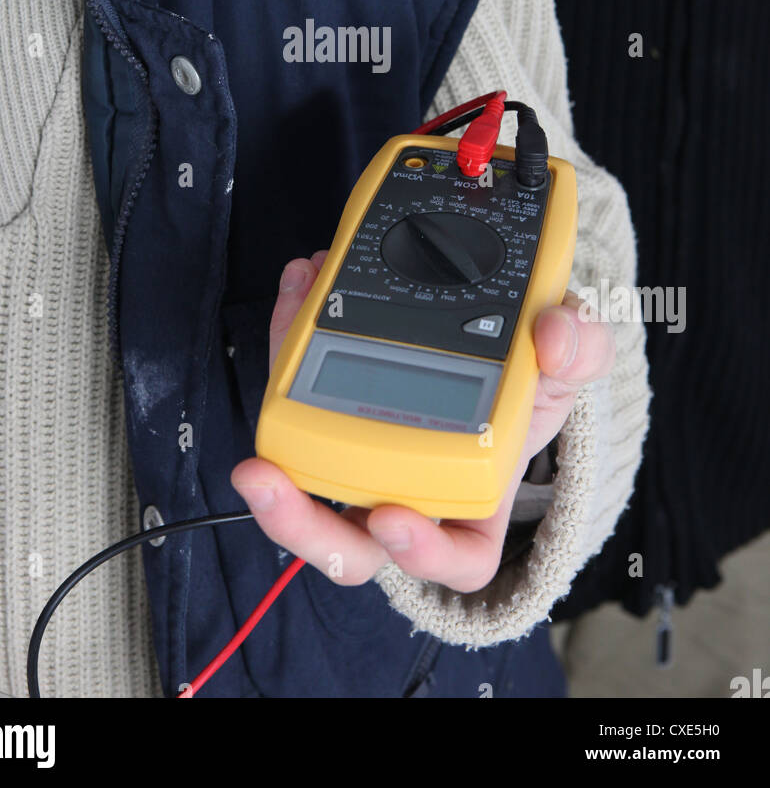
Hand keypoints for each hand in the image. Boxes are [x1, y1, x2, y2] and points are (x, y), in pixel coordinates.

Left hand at [231, 255, 614, 593]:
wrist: (506, 331)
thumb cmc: (535, 374)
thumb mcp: (571, 359)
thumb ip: (580, 348)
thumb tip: (554, 337)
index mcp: (476, 498)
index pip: (454, 559)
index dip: (421, 553)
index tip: (393, 518)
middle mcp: (411, 489)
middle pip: (349, 542)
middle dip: (299, 522)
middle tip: (266, 478)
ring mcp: (362, 451)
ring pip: (303, 471)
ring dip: (279, 418)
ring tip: (280, 345)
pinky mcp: (328, 399)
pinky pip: (297, 388)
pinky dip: (291, 339)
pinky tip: (304, 286)